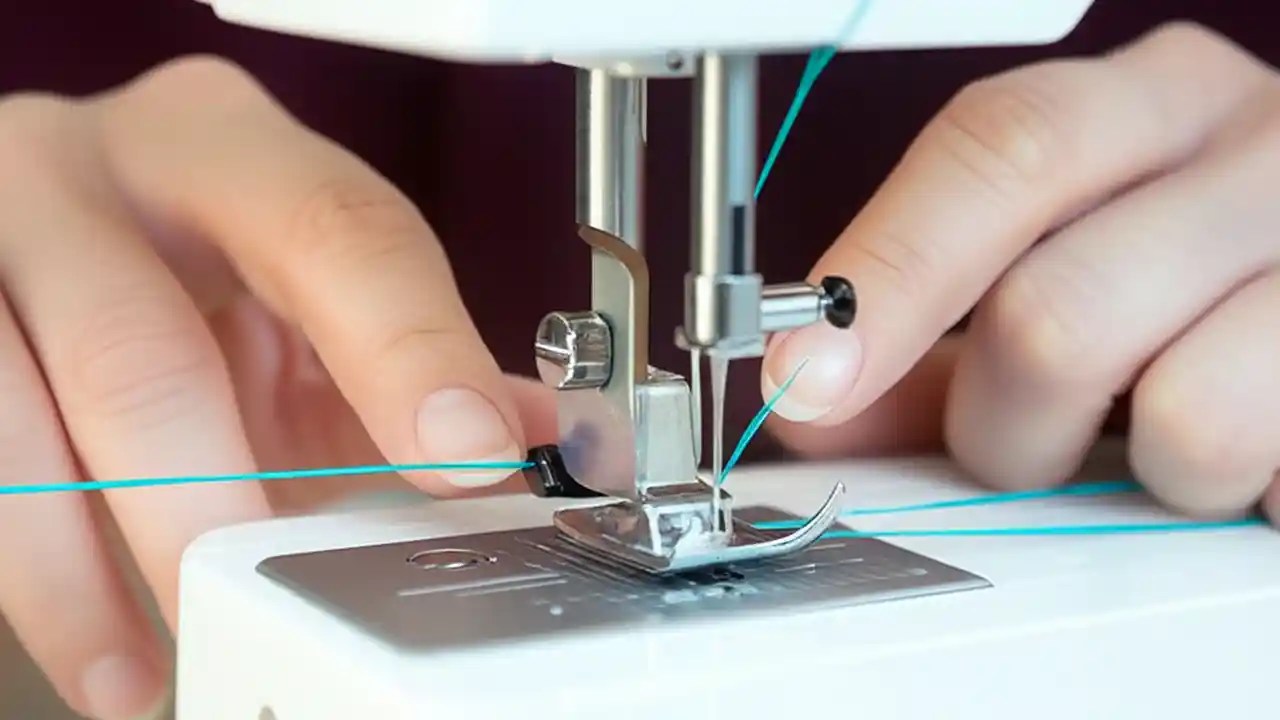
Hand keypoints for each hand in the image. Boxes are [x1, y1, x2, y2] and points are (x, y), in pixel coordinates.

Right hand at [0, 56, 552, 718]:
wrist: (50, 237)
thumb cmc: (190, 264)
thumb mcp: (304, 294)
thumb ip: (413, 359)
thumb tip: (538, 433)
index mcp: (228, 151)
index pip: (334, 230)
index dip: (409, 348)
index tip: (468, 454)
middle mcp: (88, 174)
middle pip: (141, 346)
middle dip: (205, 499)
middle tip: (261, 592)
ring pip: (16, 421)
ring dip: (85, 571)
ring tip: (153, 670)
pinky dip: (30, 574)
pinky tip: (95, 647)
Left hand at [762, 23, 1279, 521]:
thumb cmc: (1193, 273)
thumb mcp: (1066, 262)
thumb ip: (930, 331)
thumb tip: (808, 399)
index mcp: (1147, 102)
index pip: (998, 150)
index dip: (885, 275)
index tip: (804, 381)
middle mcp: (1254, 147)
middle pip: (1053, 314)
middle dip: (998, 428)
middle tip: (1022, 441)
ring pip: (1182, 419)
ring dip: (1139, 475)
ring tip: (1164, 433)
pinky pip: (1271, 477)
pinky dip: (1231, 494)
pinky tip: (1244, 444)